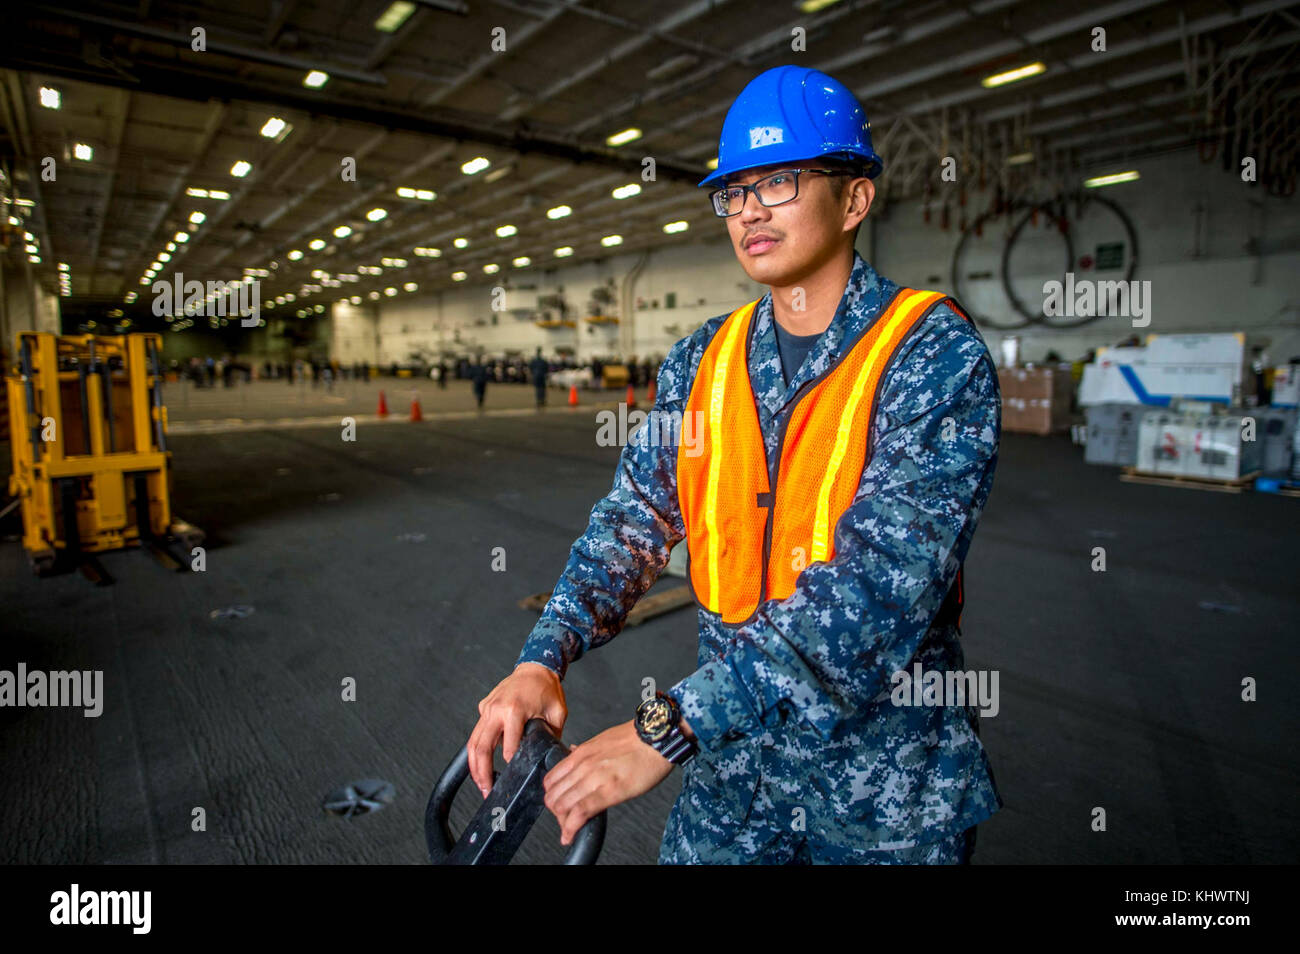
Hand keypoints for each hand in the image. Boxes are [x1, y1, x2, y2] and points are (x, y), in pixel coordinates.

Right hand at [468, 662, 567, 796]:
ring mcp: (487, 708)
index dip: (511, 765)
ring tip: (481, 784)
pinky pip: (477, 732)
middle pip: (482, 748)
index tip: (513, 777)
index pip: (509, 747)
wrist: (536, 667)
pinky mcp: (484, 708)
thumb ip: (551, 736)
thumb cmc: (547, 689)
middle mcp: (496, 709)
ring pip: (473, 742)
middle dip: (482, 773)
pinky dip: (477, 750)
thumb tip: (548, 757)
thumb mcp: (557, 713)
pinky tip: (482, 764)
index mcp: (515, 710)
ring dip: (474, 765)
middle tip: (487, 791)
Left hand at [543, 720, 675, 844]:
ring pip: (562, 805)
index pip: (550, 780)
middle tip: (565, 820)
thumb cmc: (637, 739)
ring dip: (562, 822)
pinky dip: (571, 827)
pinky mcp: (609, 791)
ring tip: (569, 829)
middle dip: (556, 812)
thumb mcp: (602, 740)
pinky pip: (580, 812)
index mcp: (581, 753)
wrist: (658, 737)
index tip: (558, 805)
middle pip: (554, 796)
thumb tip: (574, 752)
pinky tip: (570, 834)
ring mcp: (594, 778)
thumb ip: (586, 751)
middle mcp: (583, 765)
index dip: (551, 796)